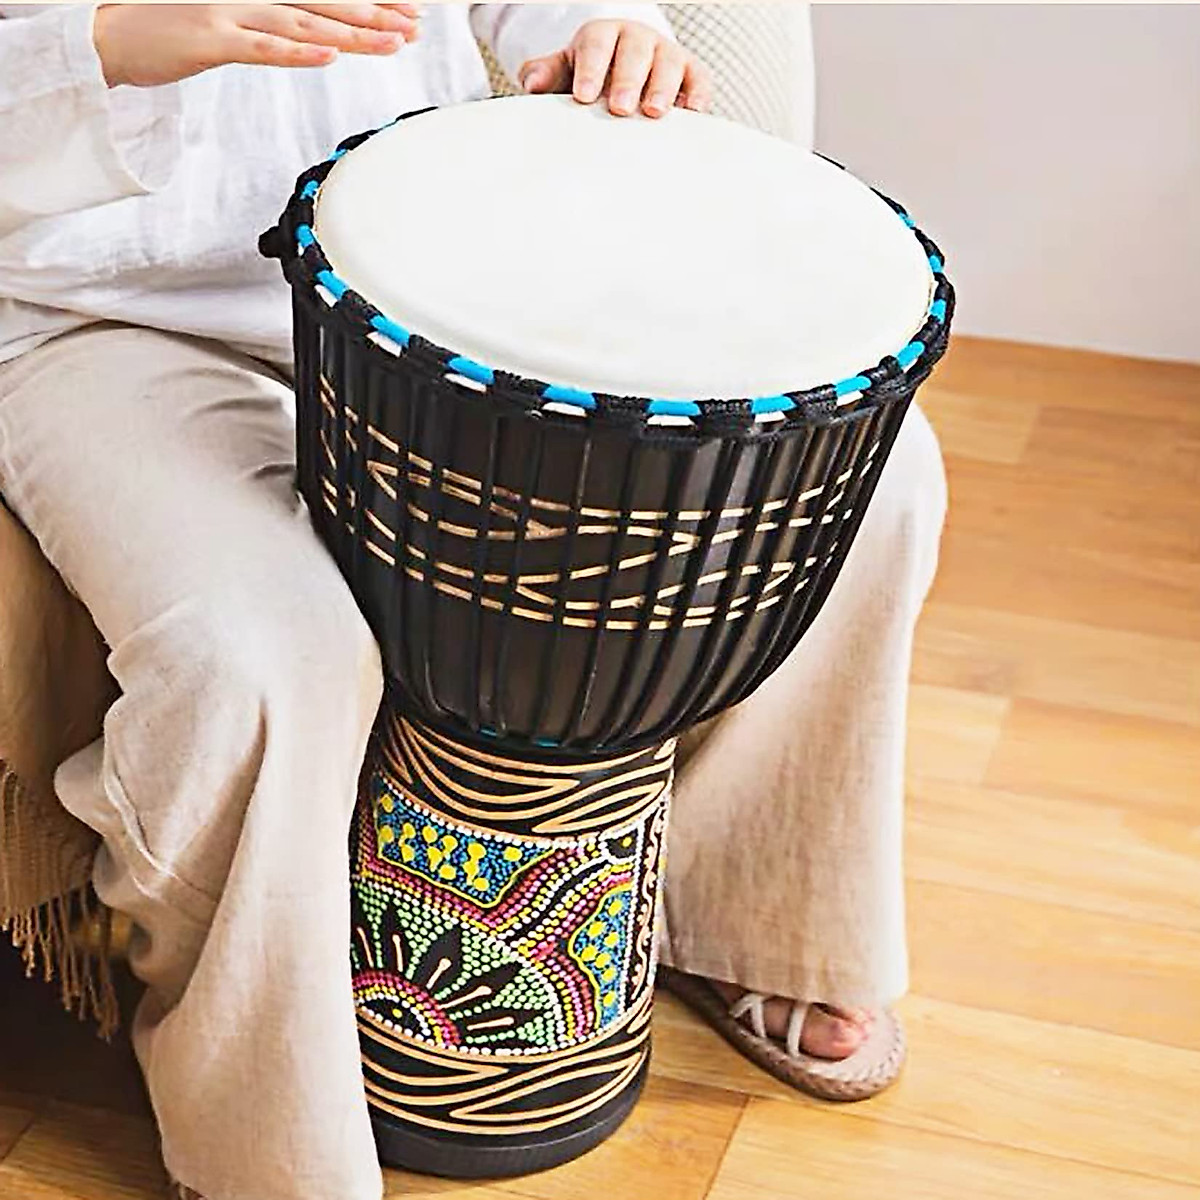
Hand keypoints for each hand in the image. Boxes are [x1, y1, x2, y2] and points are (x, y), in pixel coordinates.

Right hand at [93, 3, 419, 88]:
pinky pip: (262, 47)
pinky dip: (298, 52)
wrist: (112, 33)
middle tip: (416, 26)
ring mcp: (231, 12)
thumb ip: (276, 27)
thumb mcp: (233, 22)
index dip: (368, 3)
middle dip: (375, 15)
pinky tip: (330, 55)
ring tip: (393, 42)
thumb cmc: (173, 30)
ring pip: (304, 23)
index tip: (408, 14)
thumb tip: (322, 39)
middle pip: (324, 3)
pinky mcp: (212, 40)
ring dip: (352, 34)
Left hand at [519, 20, 711, 117]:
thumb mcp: (568, 71)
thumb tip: (531, 84)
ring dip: (663, 87)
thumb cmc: (594, 76)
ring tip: (654, 112)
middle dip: (628, 80)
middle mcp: (638, 39)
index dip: (591, 68)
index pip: (596, 45)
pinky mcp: (692, 73)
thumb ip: (548, 75)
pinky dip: (698, 95)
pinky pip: (699, 79)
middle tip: (620, 108)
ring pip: (669, 63)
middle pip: (635, 52)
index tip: (583, 96)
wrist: (625, 74)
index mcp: (603, 36)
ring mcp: (667, 54)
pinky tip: (692, 114)